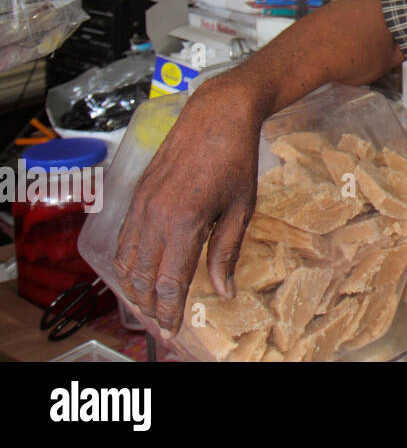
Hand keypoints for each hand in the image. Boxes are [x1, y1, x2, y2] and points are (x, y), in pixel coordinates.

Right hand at [112, 75, 263, 336]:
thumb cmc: (236, 159)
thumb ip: (226, 252)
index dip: (169, 312)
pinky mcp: (136, 195)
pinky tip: (138, 274)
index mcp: (185, 222)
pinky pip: (124, 238)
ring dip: (134, 288)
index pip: (170, 282)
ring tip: (148, 307)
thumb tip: (222, 292)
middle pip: (142, 277)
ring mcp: (141, 204)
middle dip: (150, 307)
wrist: (216, 114)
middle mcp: (155, 216)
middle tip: (160, 327)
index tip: (172, 332)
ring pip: (127, 260)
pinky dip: (127, 263)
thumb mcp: (241, 208)